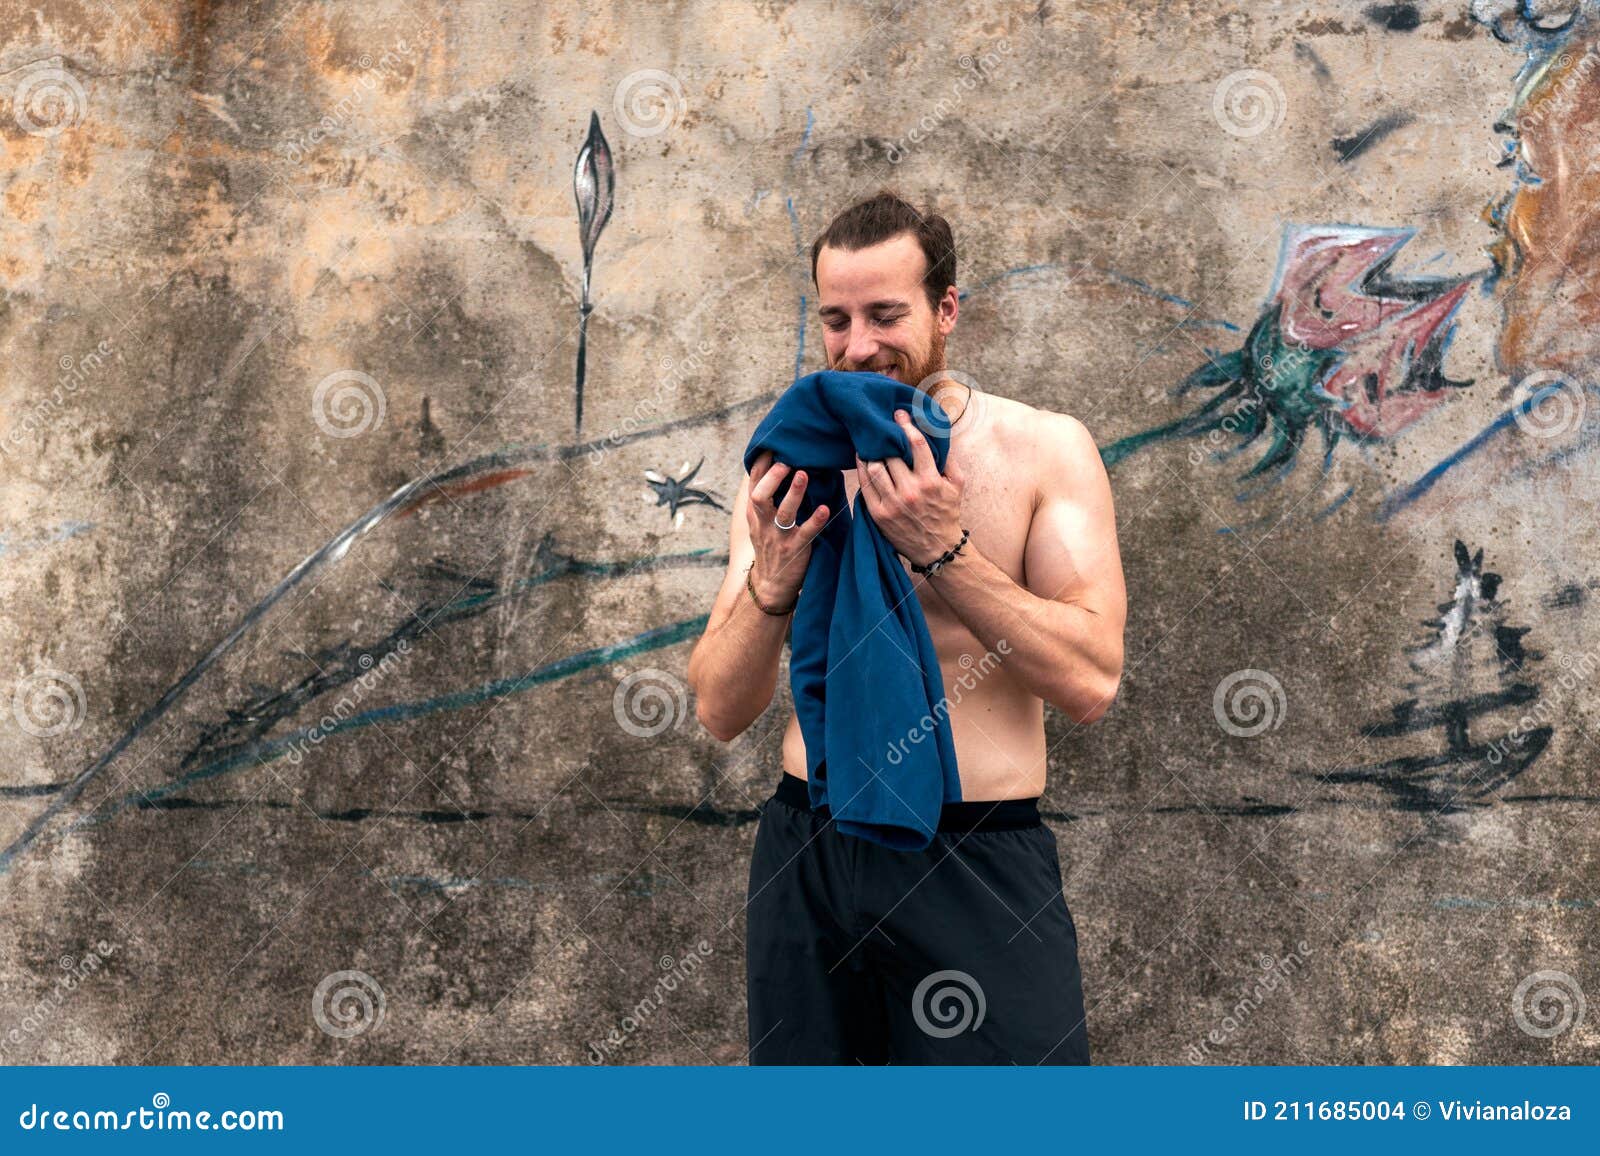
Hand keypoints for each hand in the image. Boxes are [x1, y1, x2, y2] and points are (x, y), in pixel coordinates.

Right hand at [746, 449, 829, 603]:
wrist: (771, 585)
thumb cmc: (771, 545)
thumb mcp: (762, 521)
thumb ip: (769, 497)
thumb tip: (781, 465)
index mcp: (755, 513)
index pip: (753, 483)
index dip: (760, 463)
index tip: (771, 444)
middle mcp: (763, 523)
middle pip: (760, 496)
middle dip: (772, 478)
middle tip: (786, 461)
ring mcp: (778, 538)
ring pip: (782, 513)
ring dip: (793, 494)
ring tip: (803, 474)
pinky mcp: (795, 551)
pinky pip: (805, 534)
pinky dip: (815, 521)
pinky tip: (825, 509)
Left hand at [855, 410, 965, 566]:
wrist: (937, 548)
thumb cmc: (947, 512)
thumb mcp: (958, 485)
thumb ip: (949, 459)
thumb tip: (938, 434)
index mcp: (930, 481)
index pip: (916, 444)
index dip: (906, 425)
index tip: (899, 414)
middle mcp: (910, 491)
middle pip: (890, 454)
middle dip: (885, 438)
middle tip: (879, 427)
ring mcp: (892, 504)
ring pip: (874, 468)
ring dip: (869, 452)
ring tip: (868, 443)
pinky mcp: (879, 514)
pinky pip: (865, 486)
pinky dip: (862, 470)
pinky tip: (862, 460)